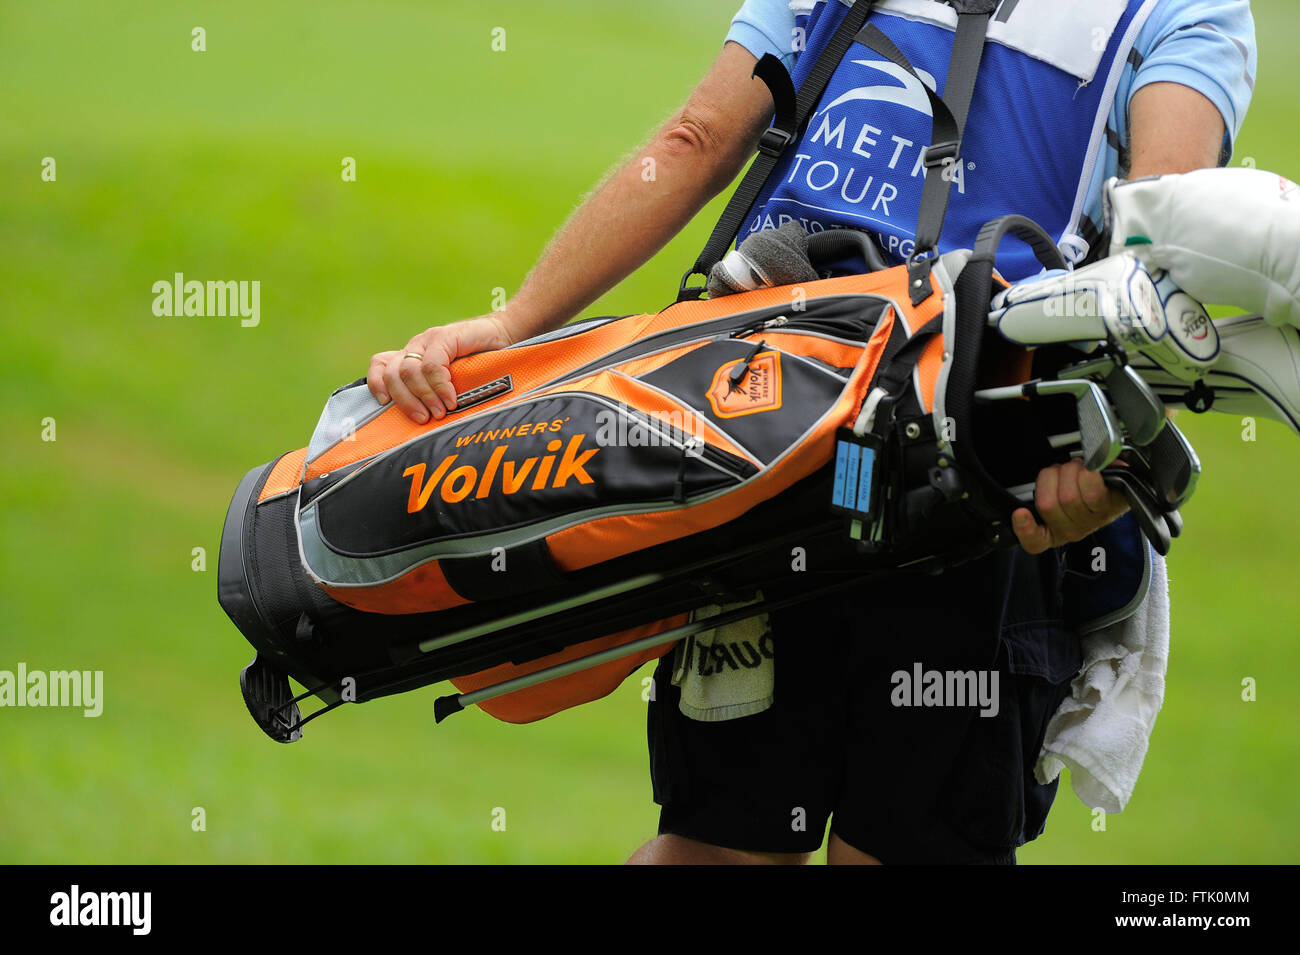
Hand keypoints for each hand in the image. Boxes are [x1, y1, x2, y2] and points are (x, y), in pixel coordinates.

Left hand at [367, 315, 513, 422]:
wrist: (506, 334)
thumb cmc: (481, 363)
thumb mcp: (452, 380)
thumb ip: (434, 392)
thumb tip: (423, 423)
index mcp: (412, 356)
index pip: (380, 364)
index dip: (376, 384)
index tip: (384, 404)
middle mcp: (416, 347)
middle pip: (392, 374)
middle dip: (405, 401)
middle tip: (423, 419)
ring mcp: (429, 340)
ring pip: (408, 371)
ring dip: (423, 396)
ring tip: (440, 412)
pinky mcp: (445, 337)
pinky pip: (432, 365)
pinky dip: (440, 386)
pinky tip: (451, 399)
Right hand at [1011, 459, 1129, 554]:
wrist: (1114, 490)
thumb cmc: (1081, 492)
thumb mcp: (1052, 496)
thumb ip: (1037, 494)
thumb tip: (1022, 507)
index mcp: (1050, 532)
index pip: (1033, 542)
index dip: (1024, 528)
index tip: (1020, 513)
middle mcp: (1069, 532)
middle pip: (1047, 504)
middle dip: (1052, 477)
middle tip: (1061, 473)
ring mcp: (1088, 523)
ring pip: (1068, 495)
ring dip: (1071, 471)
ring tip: (1078, 470)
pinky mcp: (1105, 509)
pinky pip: (1091, 493)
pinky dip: (1088, 475)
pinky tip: (1089, 470)